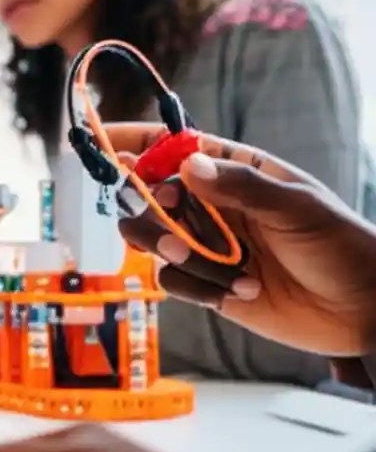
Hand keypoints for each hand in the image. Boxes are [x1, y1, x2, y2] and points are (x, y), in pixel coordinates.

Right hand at [111, 123, 375, 356]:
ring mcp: (207, 244)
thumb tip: (186, 165)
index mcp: (235, 171)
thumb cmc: (341, 246)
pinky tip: (241, 290)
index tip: (102, 143)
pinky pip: (171, 280)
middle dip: (152, 215)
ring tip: (223, 268)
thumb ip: (240, 186)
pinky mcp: (205, 284)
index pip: (172, 146)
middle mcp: (213, 205)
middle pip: (147, 196)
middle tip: (177, 234)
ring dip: (177, 255)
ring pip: (151, 240)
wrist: (362, 310)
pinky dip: (198, 287)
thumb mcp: (297, 208)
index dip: (134, 141)